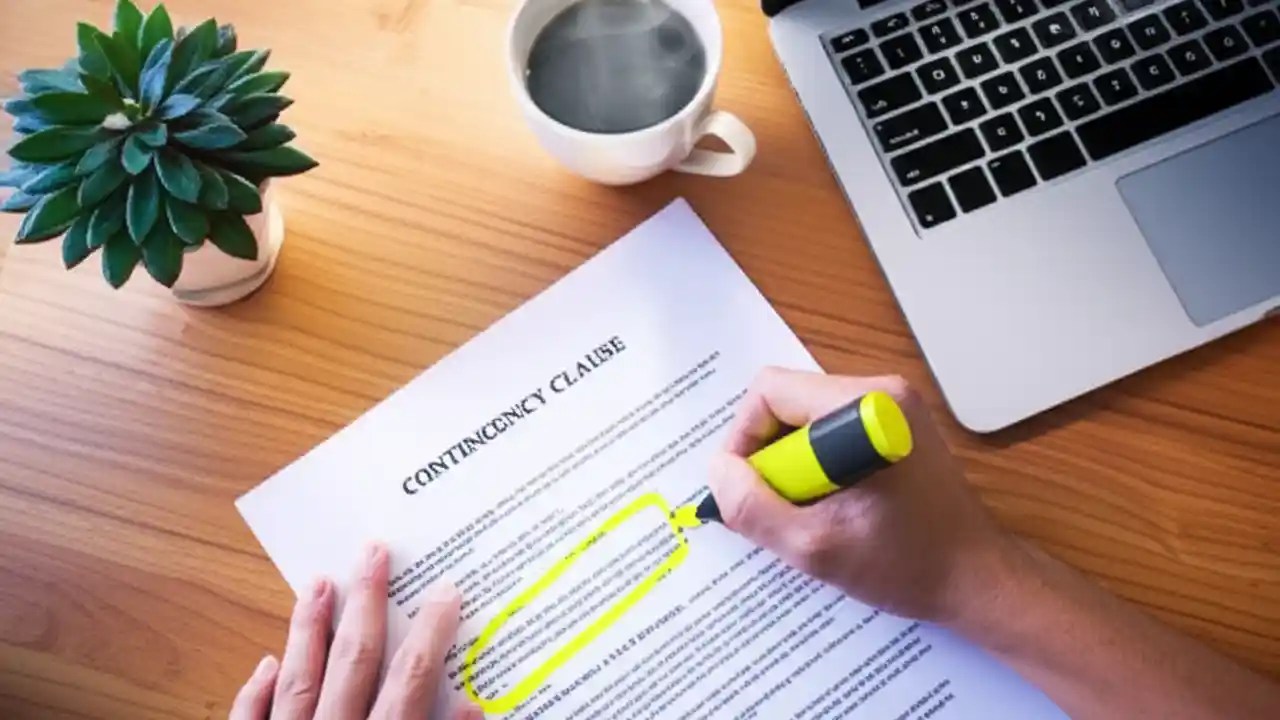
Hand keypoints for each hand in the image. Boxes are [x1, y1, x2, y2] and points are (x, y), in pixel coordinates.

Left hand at [231, 543, 481, 719]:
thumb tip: (472, 706)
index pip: (409, 680)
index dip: (429, 634)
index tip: (444, 593)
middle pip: (353, 662)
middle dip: (366, 605)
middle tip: (373, 554)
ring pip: (300, 680)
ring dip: (309, 629)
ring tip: (318, 584)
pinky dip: (258, 691)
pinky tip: (267, 662)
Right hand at [707, 368, 1023, 624]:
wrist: (977, 580)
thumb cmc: (911, 564)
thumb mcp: (814, 547)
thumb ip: (754, 508)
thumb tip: (718, 474)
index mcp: (867, 407)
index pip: (770, 392)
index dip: (743, 441)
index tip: (744, 490)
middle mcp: (881, 392)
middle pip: (785, 403)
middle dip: (769, 459)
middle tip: (781, 510)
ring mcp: (890, 408)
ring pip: (802, 421)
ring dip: (792, 468)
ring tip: (810, 514)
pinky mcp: (893, 427)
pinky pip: (827, 433)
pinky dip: (814, 469)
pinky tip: (829, 509)